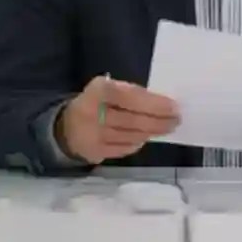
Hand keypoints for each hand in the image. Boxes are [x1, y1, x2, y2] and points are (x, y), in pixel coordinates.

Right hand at [56, 76, 179, 164]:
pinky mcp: (96, 153)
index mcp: (99, 91)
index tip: (174, 107)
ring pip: (132, 136)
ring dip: (152, 132)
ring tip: (165, 128)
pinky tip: (144, 137)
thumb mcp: (108, 88)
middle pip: (134, 121)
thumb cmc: (95, 103)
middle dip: (160, 121)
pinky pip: (124, 149)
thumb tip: (162, 105)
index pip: (132, 97)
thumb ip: (130, 94)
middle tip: (176, 120)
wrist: (65, 127)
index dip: (155, 104)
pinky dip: (137, 143)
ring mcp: (94, 136)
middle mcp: (95, 113)